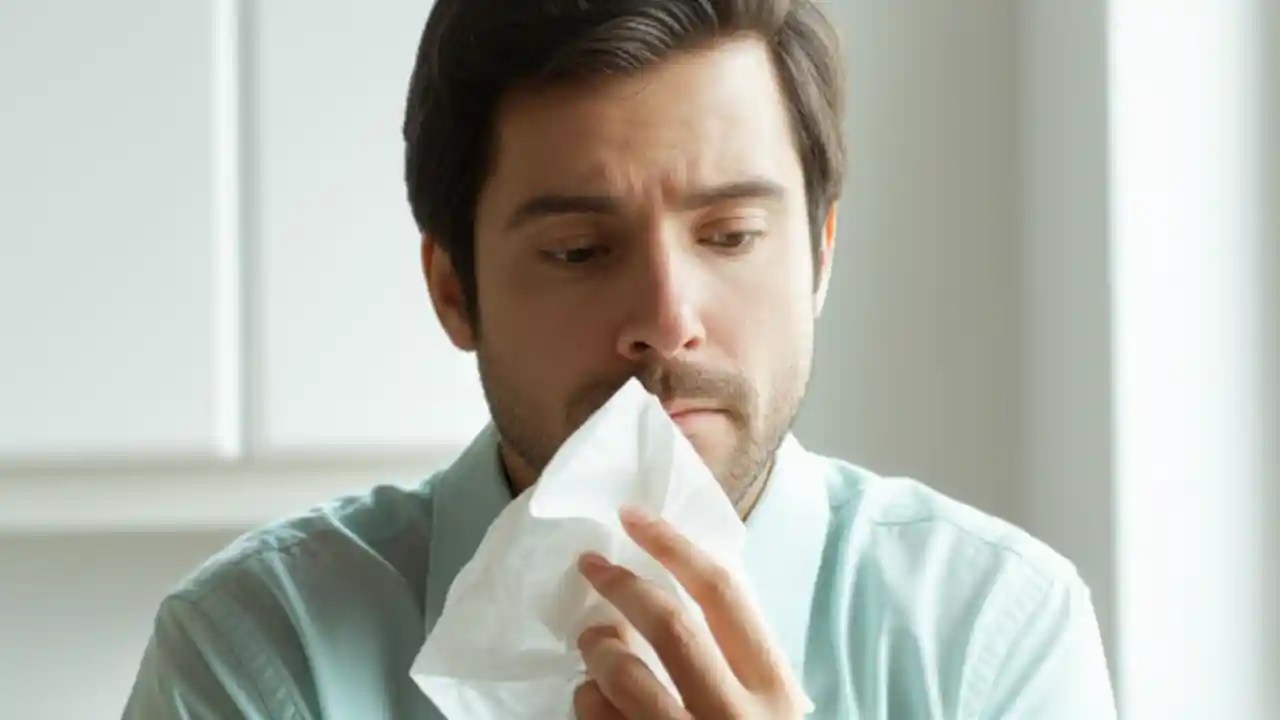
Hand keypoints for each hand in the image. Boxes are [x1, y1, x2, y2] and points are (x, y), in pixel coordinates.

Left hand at [573, 506, 807, 718]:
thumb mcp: (762, 710)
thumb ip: (729, 659)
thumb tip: (654, 596)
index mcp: (775, 691)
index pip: (723, 594)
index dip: (673, 545)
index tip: (632, 516)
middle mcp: (738, 719)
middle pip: (668, 625)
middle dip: (621, 587)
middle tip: (590, 567)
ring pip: (622, 676)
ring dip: (596, 651)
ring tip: (593, 646)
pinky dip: (585, 704)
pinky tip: (591, 702)